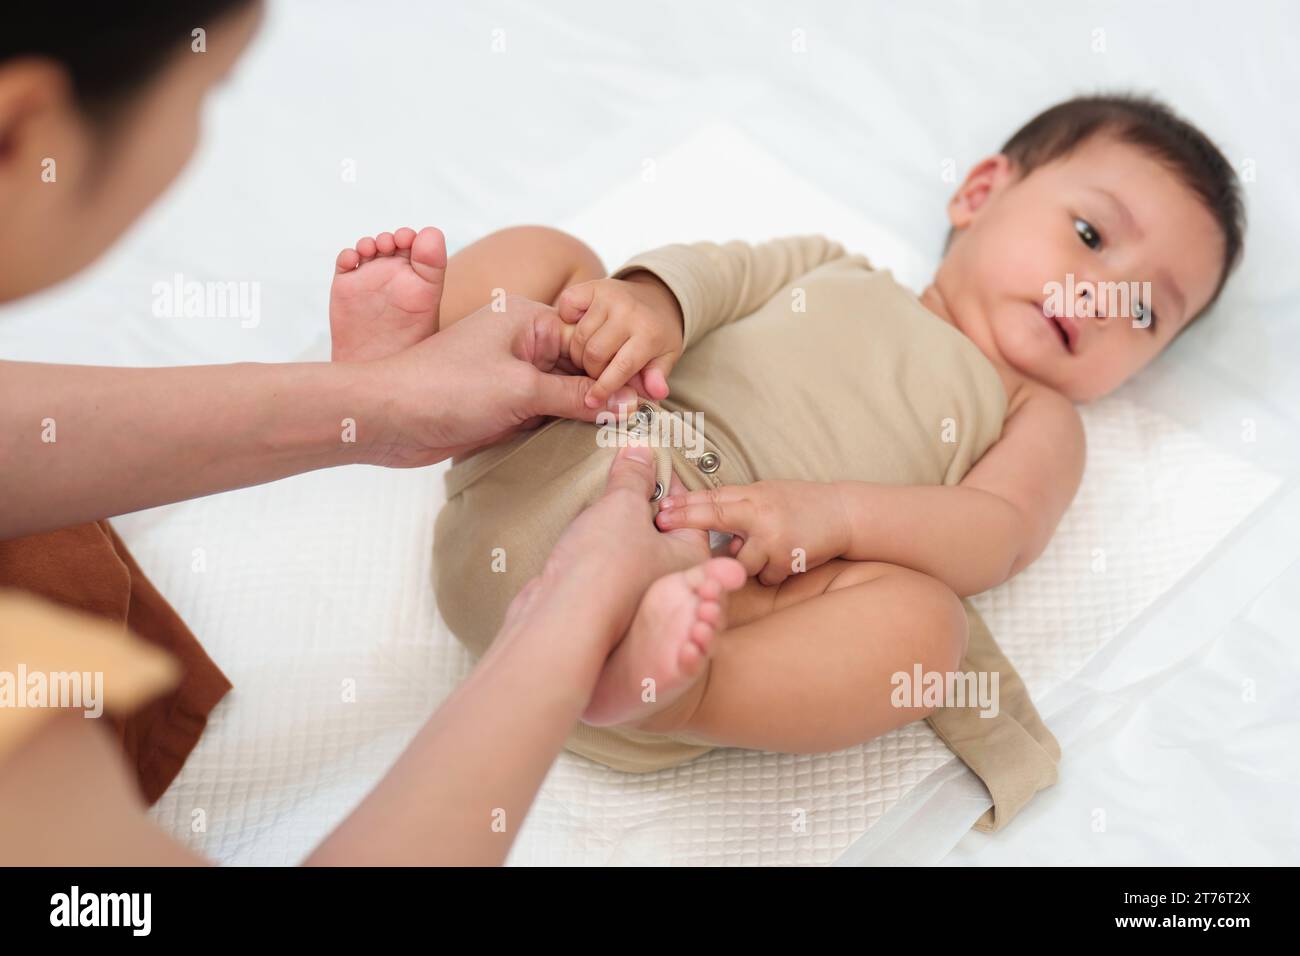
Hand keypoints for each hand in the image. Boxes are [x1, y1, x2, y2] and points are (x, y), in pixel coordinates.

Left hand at [362, 294, 635, 466]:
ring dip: (586, 409)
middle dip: (606, 389)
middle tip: (642, 417)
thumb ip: (576, 397)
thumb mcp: (522, 390)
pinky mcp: (501, 400)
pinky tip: (588, 438)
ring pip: (564, 389)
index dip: (618, 370)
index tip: (647, 398)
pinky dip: (563, 421)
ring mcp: (510, 371)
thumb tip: (625, 404)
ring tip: (623, 431)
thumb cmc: (446, 389)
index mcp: (527, 317)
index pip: (590, 341)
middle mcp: (521, 339)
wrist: (387, 417)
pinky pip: (544, 408)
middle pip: (581, 364)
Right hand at [502, 443, 719, 652]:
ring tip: (598, 507)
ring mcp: (637, 590)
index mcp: (690, 557)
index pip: (685, 507)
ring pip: (629, 543)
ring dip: (613, 523)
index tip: (645, 460)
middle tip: (620, 479)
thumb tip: (641, 453)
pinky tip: (582, 534)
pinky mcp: (606, 596)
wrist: (563, 614)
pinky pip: (606, 560)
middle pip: (657, 525)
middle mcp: (668, 577)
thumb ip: (633, 477)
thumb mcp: (623, 505)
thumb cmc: (605, 567)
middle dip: (635, 501)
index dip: (663, 480)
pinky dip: (595, 544)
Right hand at [555, 272, 684, 407]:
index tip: (591, 400)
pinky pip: (567, 305)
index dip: (604, 388)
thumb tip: (656, 394)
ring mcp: (609, 296)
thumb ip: (657, 377)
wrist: (658, 297)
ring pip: (579, 336)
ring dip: (579, 351)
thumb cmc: (658, 334)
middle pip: (594, 353)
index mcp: (649, 333)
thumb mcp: (665, 358)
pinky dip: (567, 318)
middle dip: (591, 370)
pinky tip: (579, 327)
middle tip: (597, 371)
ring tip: (590, 354)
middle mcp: (628, 311)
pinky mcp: (593, 285)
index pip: (622, 367)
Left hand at [654, 479, 851, 585]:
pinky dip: (770, 571)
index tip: (660, 508)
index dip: (684, 504)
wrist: (844, 514)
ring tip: (768, 547)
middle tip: (662, 523)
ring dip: (744, 560)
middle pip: (715, 518)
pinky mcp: (786, 560)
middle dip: (686, 521)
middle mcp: (761, 514)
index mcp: (755, 494)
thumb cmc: (801, 503)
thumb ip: (738, 504)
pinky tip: (786, 557)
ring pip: (738, 561)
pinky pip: (764, 576)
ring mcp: (773, 538)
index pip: (712, 498)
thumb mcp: (768, 493)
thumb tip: (701, 515)